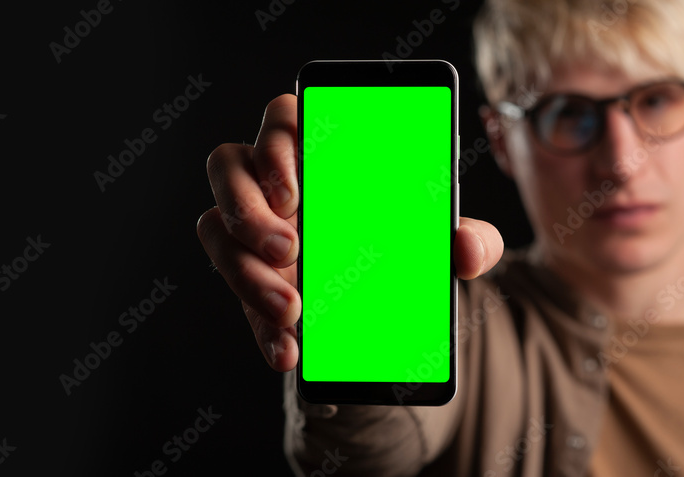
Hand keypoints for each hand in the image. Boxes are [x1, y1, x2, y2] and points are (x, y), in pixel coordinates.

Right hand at [196, 94, 503, 371]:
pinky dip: (259, 326)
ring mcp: (251, 229)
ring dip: (244, 269)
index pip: (282, 119)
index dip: (278, 145)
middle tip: (289, 250)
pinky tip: (288, 351)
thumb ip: (468, 238)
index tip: (296, 192)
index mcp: (319, 151)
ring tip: (291, 308)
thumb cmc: (406, 243)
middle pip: (228, 166)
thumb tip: (468, 250)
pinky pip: (234, 296)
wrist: (391, 307)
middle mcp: (273, 181)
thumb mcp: (442, 241)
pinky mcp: (248, 278)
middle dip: (249, 209)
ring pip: (216, 228)